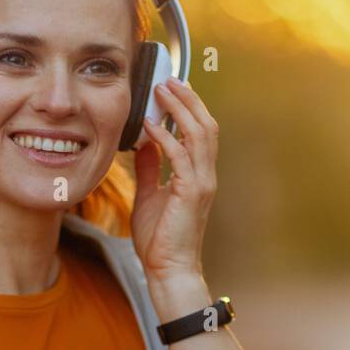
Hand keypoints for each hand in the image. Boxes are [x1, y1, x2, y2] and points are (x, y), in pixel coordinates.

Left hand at [130, 77, 218, 284]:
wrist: (168, 269)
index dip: (188, 107)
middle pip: (205, 125)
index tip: (170, 89)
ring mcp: (202, 183)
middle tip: (167, 80)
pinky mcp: (192, 193)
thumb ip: (149, 169)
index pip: (199, 132)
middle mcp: (205, 175)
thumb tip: (143, 145)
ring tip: (162, 91)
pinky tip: (149, 126)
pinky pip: (181, 156)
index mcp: (197, 175)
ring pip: (199, 134)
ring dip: (180, 110)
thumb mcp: (148, 196)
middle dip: (188, 99)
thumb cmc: (159, 240)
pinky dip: (165, 137)